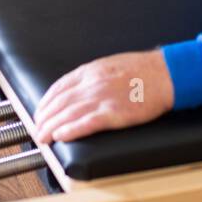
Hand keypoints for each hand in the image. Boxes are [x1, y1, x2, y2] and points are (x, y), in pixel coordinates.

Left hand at [33, 50, 174, 142]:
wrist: (166, 74)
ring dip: (51, 127)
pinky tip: (61, 136)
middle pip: (60, 102)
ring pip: (69, 114)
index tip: (40, 113)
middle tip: (35, 130)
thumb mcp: (110, 64)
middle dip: (44, 118)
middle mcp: (93, 83)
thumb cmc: (142, 70)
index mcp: (91, 71)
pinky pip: (88, 123)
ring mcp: (103, 98)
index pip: (59, 88)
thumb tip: (76, 89)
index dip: (45, 103)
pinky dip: (71, 130)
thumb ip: (92, 76)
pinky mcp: (115, 113)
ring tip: (42, 137)